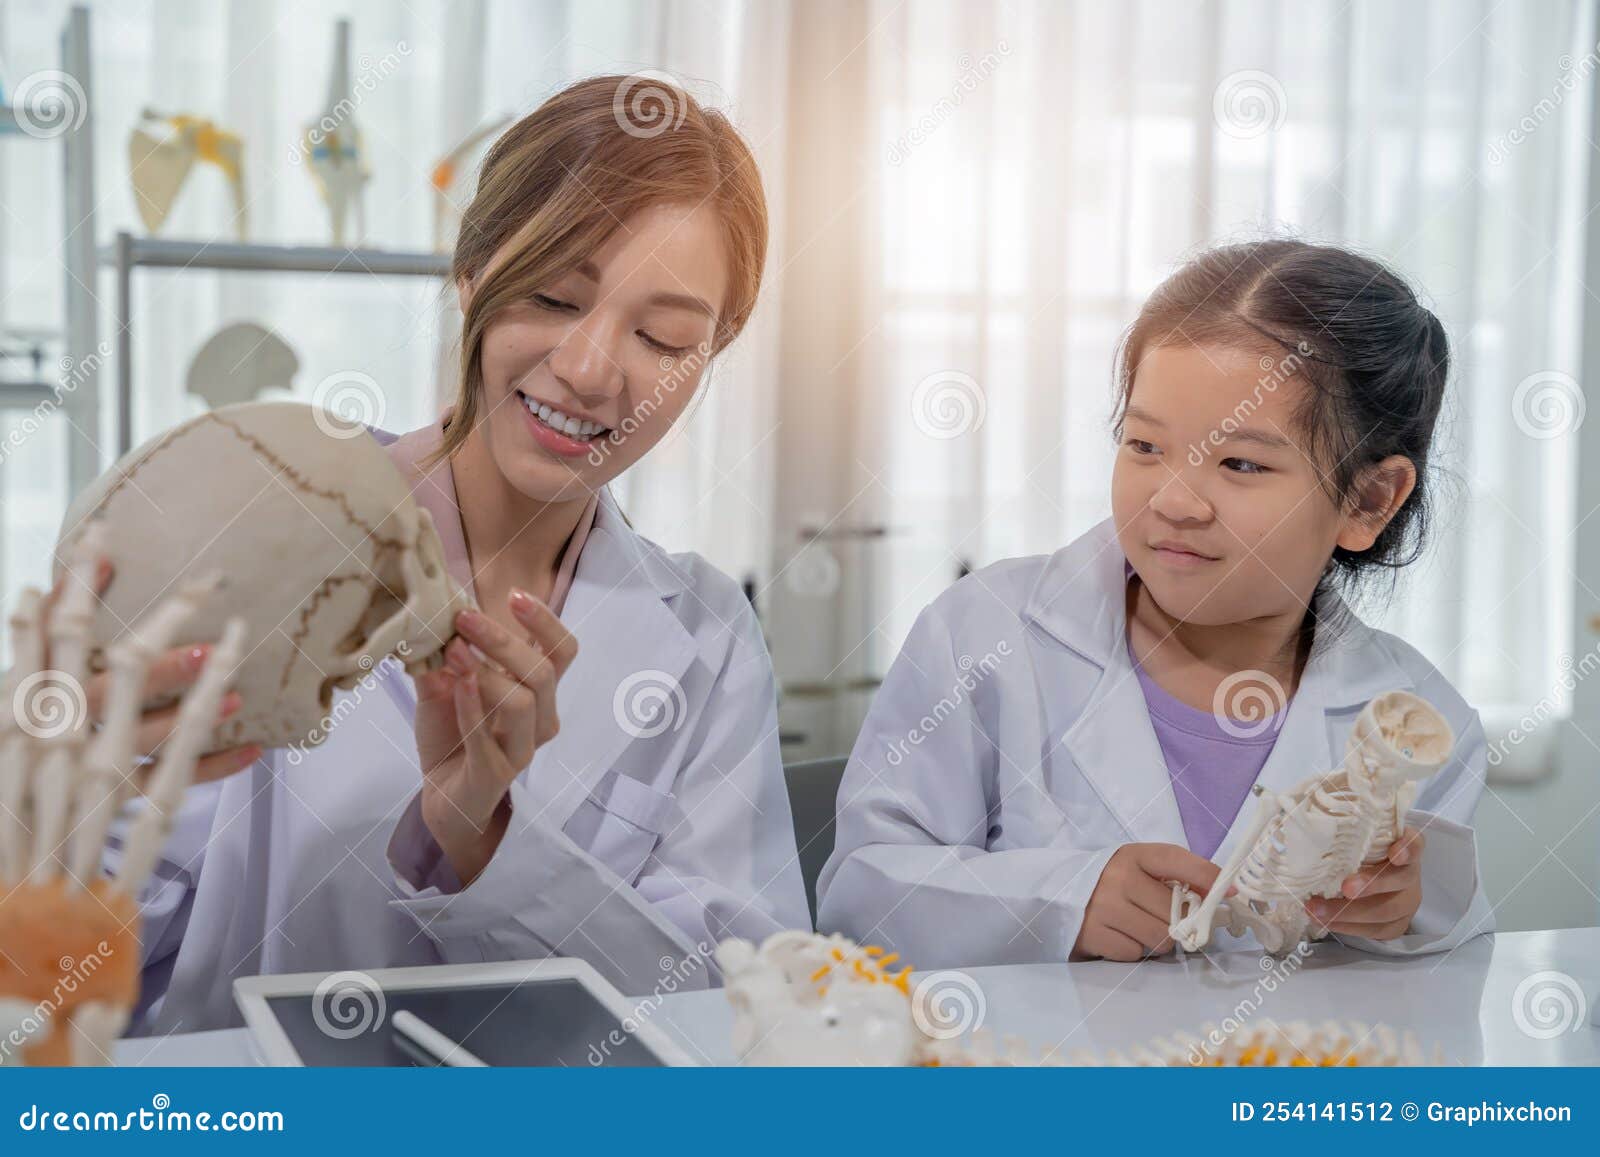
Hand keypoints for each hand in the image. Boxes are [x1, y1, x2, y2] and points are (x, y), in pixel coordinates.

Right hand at [39, 557, 258, 783]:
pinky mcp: (119, 794)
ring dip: (192, 720)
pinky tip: (253, 747)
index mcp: (43, 682)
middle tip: (207, 651)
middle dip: (164, 672)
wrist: (11, 777)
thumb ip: (58, 612)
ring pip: (145, 741)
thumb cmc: (23, 715)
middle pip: (116, 692)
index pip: (74, 633)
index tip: (162, 583)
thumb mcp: (28, 666)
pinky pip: (170, 782)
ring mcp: (92, 763)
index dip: (106, 603)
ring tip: (237, 699)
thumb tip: (103, 554)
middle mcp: (66, 723)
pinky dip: (214, 767)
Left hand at [414, 589, 577, 884]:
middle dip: (503, 640)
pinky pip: (487, 738)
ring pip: (524, 702)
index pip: (562, 651)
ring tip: (452, 654)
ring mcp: (522, 749)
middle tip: (464, 618)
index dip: (546, 622)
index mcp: (538, 692)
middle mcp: (541, 719)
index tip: (514, 595)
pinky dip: (471, 707)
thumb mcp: (446, 684)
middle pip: (544, 672)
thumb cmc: (452, 734)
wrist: (441, 793)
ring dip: (488, 672)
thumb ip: (446, 653)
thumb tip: (436, 612)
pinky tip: (455, 685)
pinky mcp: (495, 774)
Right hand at [1073, 843, 1222, 961]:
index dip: (1209, 876)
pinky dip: (1132, 950)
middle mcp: (1118, 878)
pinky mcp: (1093, 935)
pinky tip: (1119, 936)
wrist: (1057, 895)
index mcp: (1132, 856)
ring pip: (1159, 939)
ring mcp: (1103, 908)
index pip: (1179, 861)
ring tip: (1137, 927)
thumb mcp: (1140, 869)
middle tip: (1163, 919)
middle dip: (1175, 922)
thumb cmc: (1111, 883)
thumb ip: (1177, 876)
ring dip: (1155, 940)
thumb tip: (1222, 893)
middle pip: (1174, 914)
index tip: (1229, 891)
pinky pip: (1134, 954)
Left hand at [1305, 826, 1424, 939]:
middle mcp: (1410, 873)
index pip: (1415, 843)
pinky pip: (1376, 930)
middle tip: (1345, 887)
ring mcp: (1407, 900)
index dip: (1407, 847)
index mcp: (1404, 846)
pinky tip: (1324, 923)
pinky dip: (1348, 928)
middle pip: (1400, 880)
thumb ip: (1348, 830)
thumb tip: (1305, 820)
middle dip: (1371, 885)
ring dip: (1348, 913)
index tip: (1395, 851)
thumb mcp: (1359, 837)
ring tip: (1316, 910)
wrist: (1380, 881)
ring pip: (1387, 910)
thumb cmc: (1362, 851)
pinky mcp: (1397, 924)